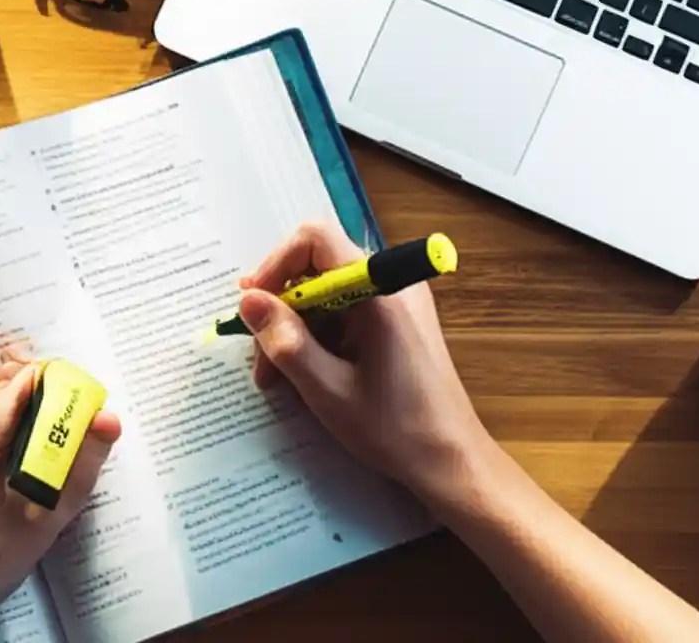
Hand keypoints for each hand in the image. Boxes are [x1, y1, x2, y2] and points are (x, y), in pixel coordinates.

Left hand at [0, 349, 120, 641]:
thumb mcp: (39, 524)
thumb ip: (79, 466)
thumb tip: (109, 419)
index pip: (26, 381)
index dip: (64, 391)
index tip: (85, 419)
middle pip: (11, 392)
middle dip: (45, 416)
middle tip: (62, 460)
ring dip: (22, 432)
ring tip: (31, 480)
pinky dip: (0, 441)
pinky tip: (5, 481)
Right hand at [239, 222, 491, 501]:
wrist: (450, 459)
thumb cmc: (395, 429)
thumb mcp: (327, 389)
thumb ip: (286, 341)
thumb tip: (248, 300)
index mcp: (379, 289)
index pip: (315, 239)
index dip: (275, 265)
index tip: (254, 307)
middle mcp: (392, 283)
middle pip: (317, 268)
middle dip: (281, 309)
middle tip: (261, 359)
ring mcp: (397, 302)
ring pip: (326, 294)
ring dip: (295, 330)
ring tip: (278, 378)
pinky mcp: (397, 322)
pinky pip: (345, 313)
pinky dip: (318, 338)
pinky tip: (305, 376)